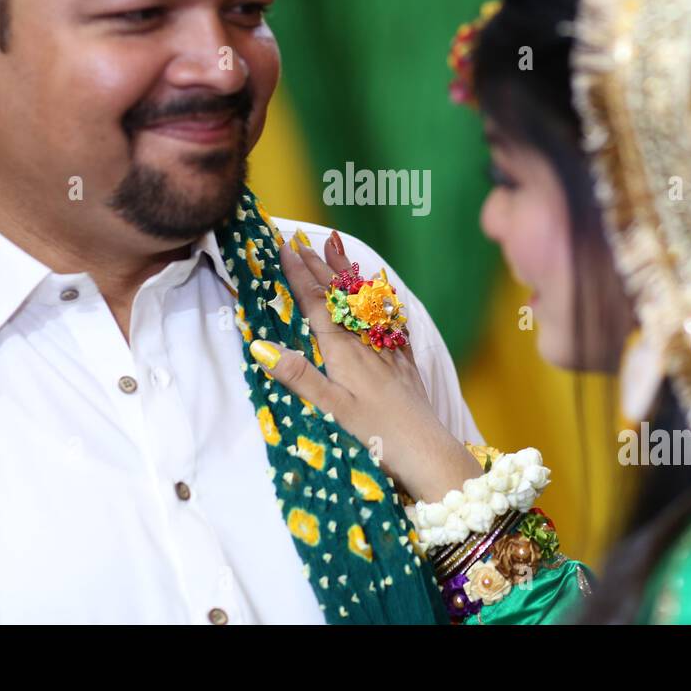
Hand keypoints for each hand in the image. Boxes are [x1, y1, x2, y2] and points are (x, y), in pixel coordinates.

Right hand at [249, 230, 481, 502]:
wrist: (429, 452)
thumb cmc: (379, 436)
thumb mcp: (332, 410)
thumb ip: (300, 378)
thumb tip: (261, 347)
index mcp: (344, 353)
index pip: (317, 305)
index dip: (300, 275)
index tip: (285, 248)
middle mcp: (366, 344)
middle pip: (338, 297)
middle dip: (319, 266)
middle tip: (304, 238)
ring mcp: (387, 350)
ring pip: (362, 302)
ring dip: (346, 274)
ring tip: (337, 248)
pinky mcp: (403, 363)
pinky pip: (387, 319)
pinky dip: (378, 299)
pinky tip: (380, 292)